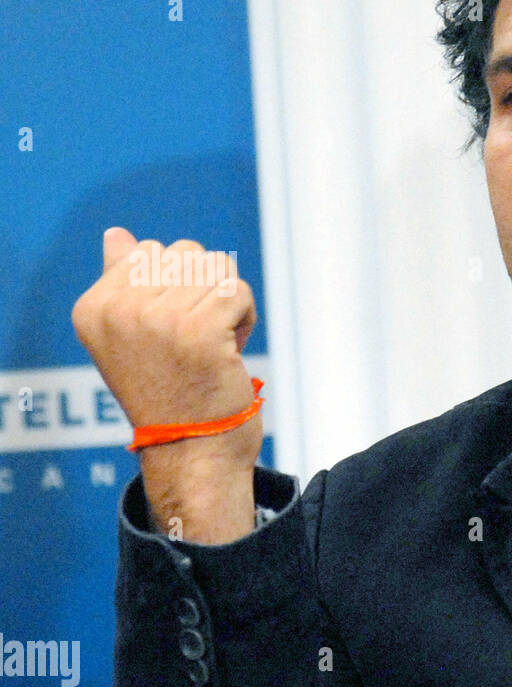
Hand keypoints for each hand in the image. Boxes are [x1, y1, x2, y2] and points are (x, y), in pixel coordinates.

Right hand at [71, 227, 262, 475]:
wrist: (192, 451)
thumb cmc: (168, 392)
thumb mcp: (129, 336)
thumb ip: (122, 282)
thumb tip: (118, 234)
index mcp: (93, 308)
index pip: (148, 250)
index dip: (174, 286)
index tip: (172, 331)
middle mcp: (118, 311)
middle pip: (184, 252)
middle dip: (203, 290)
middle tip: (198, 339)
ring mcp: (156, 319)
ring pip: (215, 266)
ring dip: (226, 302)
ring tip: (216, 341)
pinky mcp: (198, 330)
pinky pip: (236, 289)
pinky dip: (245, 317)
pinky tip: (232, 348)